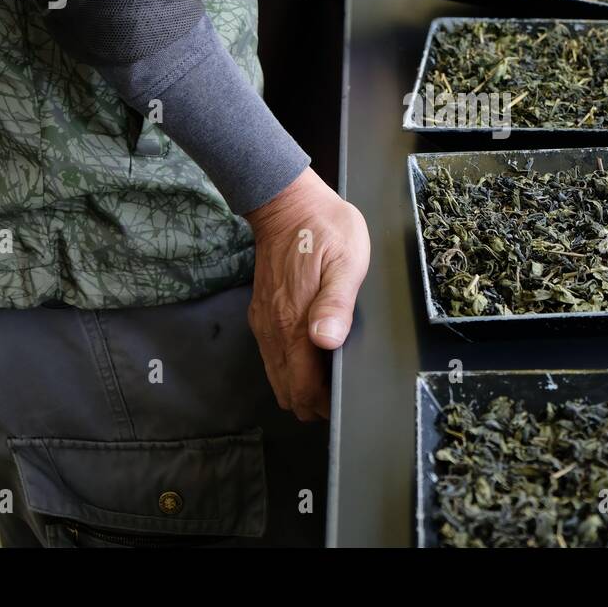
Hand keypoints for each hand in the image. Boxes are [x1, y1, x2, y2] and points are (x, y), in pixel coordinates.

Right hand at [246, 168, 369, 420]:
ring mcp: (264, 322)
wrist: (287, 202)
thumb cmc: (324, 228)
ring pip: (277, 376)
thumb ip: (336, 303)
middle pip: (287, 391)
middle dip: (312, 402)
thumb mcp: (345, 261)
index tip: (345, 400)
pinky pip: (272, 356)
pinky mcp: (262, 313)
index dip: (324, 405)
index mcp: (293, 322)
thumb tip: (327, 341)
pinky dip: (290, 368)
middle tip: (340, 393)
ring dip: (300, 385)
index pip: (302, 389)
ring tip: (329, 378)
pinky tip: (311, 356)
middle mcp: (273, 329)